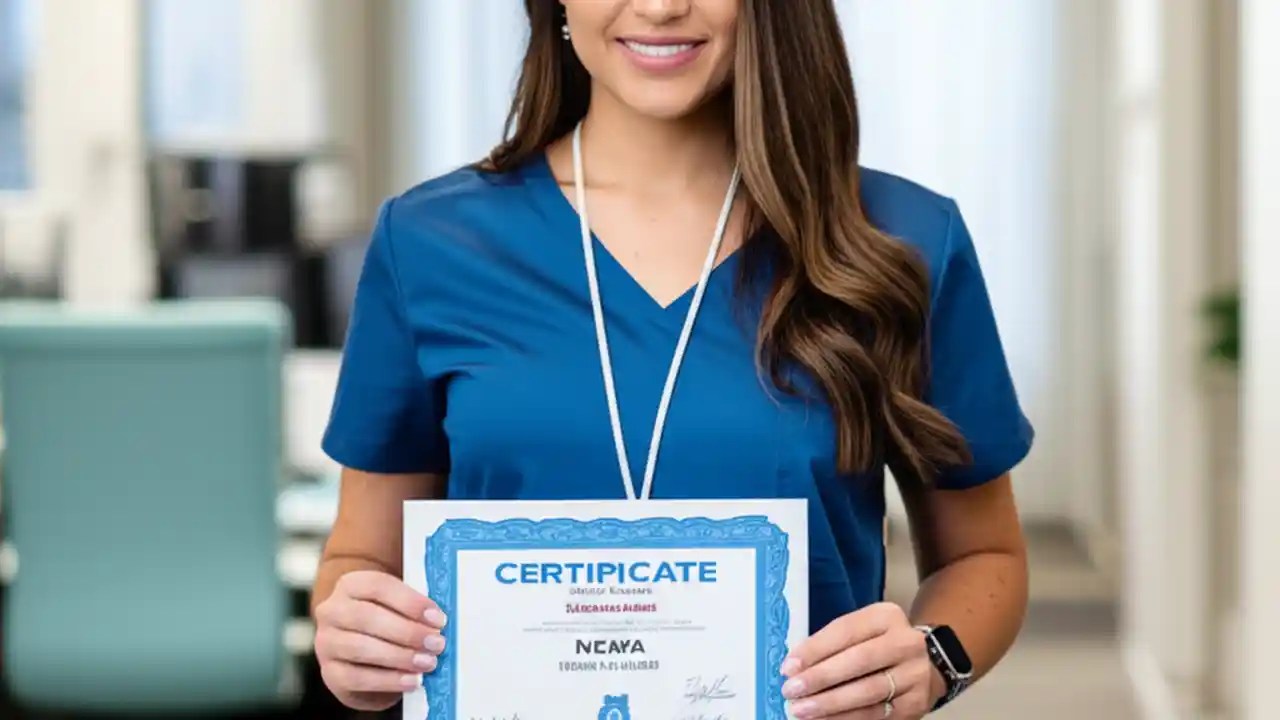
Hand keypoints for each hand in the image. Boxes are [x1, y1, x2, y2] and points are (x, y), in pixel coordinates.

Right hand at [314, 571, 447, 711]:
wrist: (359, 655)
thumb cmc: (385, 623)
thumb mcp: (396, 607)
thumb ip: (413, 609)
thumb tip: (439, 622)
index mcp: (351, 585)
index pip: (378, 586)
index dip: (409, 602)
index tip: (438, 618)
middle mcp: (332, 611)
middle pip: (368, 617)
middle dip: (407, 631)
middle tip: (437, 643)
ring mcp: (326, 642)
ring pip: (361, 648)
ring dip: (400, 656)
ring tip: (428, 662)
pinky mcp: (329, 673)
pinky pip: (357, 677)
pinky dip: (388, 680)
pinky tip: (411, 681)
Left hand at [779, 603, 942, 718]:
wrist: (924, 665)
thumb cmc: (877, 645)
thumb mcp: (860, 632)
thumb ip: (831, 644)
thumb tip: (794, 667)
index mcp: (886, 616)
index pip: (845, 631)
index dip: (815, 650)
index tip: (788, 667)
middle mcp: (906, 642)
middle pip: (859, 660)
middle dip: (820, 678)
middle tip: (791, 691)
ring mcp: (915, 674)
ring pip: (868, 691)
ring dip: (830, 703)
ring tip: (802, 710)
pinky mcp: (916, 703)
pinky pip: (876, 714)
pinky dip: (846, 718)